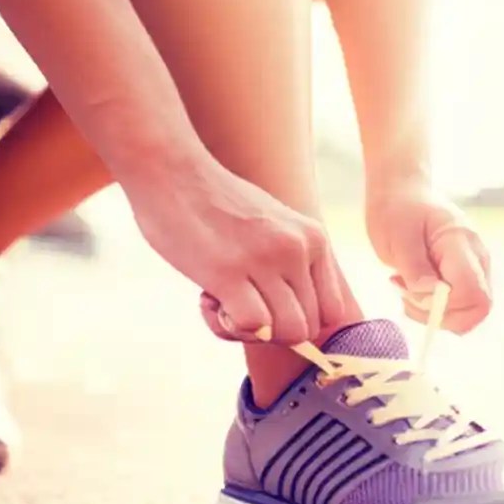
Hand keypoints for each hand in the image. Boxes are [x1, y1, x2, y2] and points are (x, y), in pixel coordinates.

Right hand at [122, 158, 347, 344]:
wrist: (171, 170)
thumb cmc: (216, 203)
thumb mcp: (275, 225)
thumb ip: (290, 263)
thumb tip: (291, 326)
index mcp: (314, 239)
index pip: (332, 311)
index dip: (300, 321)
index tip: (268, 305)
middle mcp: (298, 249)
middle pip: (308, 328)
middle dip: (274, 332)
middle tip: (239, 306)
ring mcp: (265, 260)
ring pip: (286, 332)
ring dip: (251, 332)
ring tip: (222, 302)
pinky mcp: (228, 272)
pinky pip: (252, 326)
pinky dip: (228, 327)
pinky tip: (207, 300)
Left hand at [366, 176, 492, 333]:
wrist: (402, 192)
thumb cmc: (397, 209)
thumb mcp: (396, 236)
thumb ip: (415, 266)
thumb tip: (432, 294)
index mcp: (461, 243)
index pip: (473, 292)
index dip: (445, 305)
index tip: (412, 290)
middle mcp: (476, 258)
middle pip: (479, 308)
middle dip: (441, 315)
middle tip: (407, 295)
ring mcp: (474, 268)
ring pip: (469, 312)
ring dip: (434, 312)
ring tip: (405, 287)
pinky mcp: (465, 276)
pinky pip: (459, 306)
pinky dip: (434, 307)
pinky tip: (412, 287)